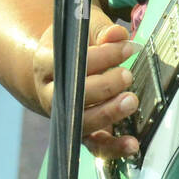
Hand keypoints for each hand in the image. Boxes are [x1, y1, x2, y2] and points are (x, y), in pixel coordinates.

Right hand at [33, 16, 139, 158]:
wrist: (59, 71)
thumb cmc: (75, 47)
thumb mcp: (83, 30)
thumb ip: (100, 32)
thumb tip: (117, 35)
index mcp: (45, 64)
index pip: (72, 62)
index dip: (102, 56)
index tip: (127, 48)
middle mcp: (50, 94)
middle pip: (74, 95)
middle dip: (104, 86)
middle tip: (127, 75)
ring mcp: (64, 116)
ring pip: (82, 122)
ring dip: (109, 113)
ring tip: (131, 101)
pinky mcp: (80, 132)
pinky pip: (94, 145)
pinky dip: (114, 147)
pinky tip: (132, 144)